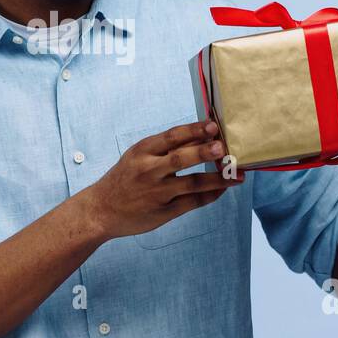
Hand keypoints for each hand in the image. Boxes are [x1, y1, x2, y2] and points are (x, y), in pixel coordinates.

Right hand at [82, 119, 244, 240]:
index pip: (171, 136)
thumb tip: (202, 137)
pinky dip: (210, 196)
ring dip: (218, 178)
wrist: (100, 211)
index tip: (213, 125)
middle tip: (224, 147)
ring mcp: (156, 193)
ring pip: (192, 184)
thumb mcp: (137, 157)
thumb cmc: (124, 179)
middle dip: (205, 152)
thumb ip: (165, 149)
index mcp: (142, 151)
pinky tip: (223, 189)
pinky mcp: (163, 212)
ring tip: (237, 174)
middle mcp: (148, 171)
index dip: (194, 130)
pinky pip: (192, 203)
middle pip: (181, 158)